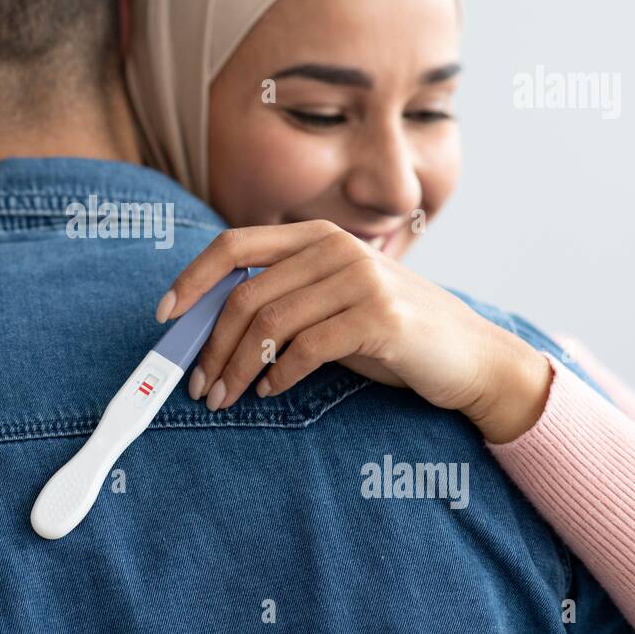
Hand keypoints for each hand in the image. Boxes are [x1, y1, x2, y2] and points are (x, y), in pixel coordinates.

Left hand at [155, 221, 552, 443]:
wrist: (470, 356)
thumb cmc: (390, 332)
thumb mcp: (330, 303)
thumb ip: (282, 300)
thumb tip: (208, 329)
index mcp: (316, 235)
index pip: (234, 245)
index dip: (192, 279)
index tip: (164, 316)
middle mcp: (336, 246)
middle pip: (246, 295)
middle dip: (211, 345)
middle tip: (199, 386)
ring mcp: (360, 278)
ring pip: (270, 324)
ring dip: (238, 368)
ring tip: (225, 397)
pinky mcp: (379, 316)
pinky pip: (307, 348)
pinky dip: (280, 374)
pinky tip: (271, 392)